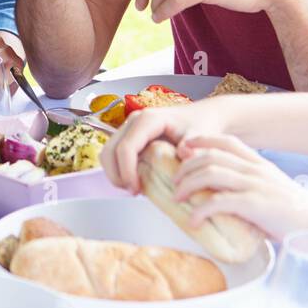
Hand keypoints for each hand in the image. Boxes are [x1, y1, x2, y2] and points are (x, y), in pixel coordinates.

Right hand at [100, 103, 222, 192]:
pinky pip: (114, 156)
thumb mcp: (200, 135)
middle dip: (117, 175)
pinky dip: (119, 171)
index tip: (136, 189)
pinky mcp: (129, 138)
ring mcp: (129, 129)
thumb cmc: (199, 124)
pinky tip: (136, 181)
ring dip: (116, 174)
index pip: (126, 147)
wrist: (200, 116)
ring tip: (134, 188)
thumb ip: (193, 147)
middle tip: (134, 191)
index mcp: (147, 120)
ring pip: (108, 154)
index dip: (127, 171)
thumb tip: (184, 155)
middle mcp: (133, 122)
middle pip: (110, 151)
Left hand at [172, 133, 307, 238]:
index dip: (201, 141)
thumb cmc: (297, 215)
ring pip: (209, 173)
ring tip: (178, 198)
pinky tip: (193, 221)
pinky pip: (218, 201)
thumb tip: (225, 196)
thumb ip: (252, 187)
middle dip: (185, 166)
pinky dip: (200, 210)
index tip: (183, 149)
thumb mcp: (274, 191)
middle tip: (174, 182)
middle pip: (210, 156)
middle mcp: (256, 169)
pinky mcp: (256, 205)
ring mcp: (255, 185)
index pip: (226, 141)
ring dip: (187, 184)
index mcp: (260, 164)